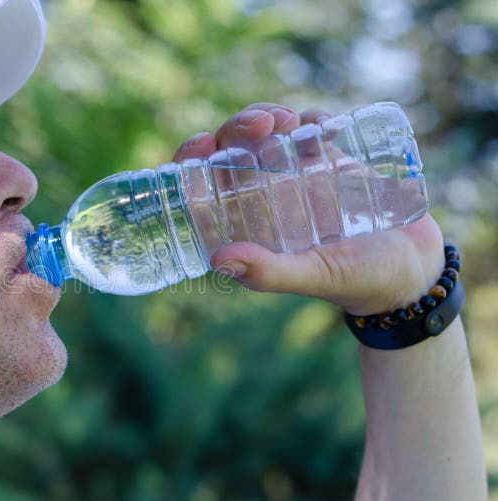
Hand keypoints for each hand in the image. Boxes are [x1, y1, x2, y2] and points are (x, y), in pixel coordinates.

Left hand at [173, 103, 444, 314]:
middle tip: (263, 125)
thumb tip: (218, 259)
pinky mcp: (327, 161)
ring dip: (269, 115)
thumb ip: (269, 273)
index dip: (191, 160)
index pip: (200, 186)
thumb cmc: (358, 282)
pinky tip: (320, 123)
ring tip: (291, 121)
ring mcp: (293, 176)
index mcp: (244, 224)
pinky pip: (307, 128)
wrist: (413, 268)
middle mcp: (262, 198)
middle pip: (230, 149)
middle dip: (237, 127)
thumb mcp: (313, 275)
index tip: (202, 145)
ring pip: (264, 132)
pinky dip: (309, 117)